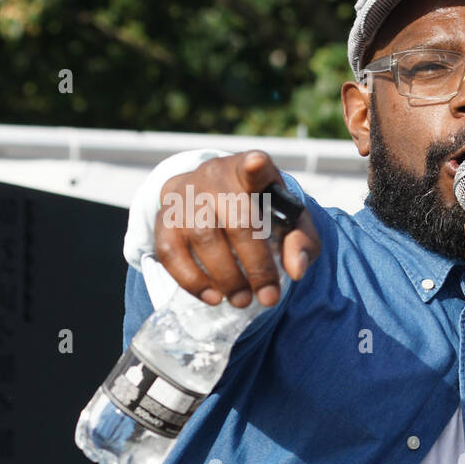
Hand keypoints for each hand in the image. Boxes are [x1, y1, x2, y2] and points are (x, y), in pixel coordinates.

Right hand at [153, 150, 320, 307]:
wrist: (211, 198)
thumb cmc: (257, 210)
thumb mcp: (288, 219)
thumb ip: (301, 241)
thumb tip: (296, 270)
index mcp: (250, 169)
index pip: (253, 164)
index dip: (254, 166)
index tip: (256, 163)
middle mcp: (214, 176)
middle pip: (236, 220)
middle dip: (255, 265)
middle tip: (268, 297)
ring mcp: (185, 195)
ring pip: (202, 237)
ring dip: (225, 277)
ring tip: (242, 300)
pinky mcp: (164, 218)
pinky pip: (170, 252)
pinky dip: (192, 280)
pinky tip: (213, 297)